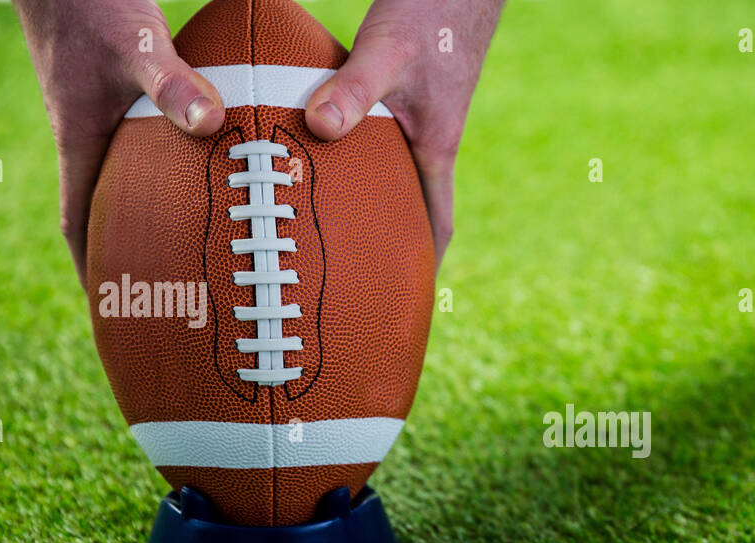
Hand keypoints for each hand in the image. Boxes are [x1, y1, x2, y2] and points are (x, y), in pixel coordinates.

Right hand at [14, 0, 225, 287]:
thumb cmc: (95, 3)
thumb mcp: (136, 46)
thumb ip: (172, 84)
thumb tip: (211, 122)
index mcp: (82, 142)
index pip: (81, 223)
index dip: (97, 271)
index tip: (117, 313)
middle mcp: (94, 136)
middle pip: (112, 213)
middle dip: (137, 258)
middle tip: (174, 300)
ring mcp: (110, 116)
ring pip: (137, 181)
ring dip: (162, 214)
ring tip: (204, 254)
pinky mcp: (128, 94)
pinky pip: (159, 146)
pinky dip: (183, 167)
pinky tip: (219, 173)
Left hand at [306, 0, 503, 265]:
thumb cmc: (434, 10)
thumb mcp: (390, 48)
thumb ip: (354, 86)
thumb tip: (319, 129)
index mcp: (434, 146)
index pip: (435, 221)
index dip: (421, 265)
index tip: (401, 301)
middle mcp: (427, 138)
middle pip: (409, 206)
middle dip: (386, 243)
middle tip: (349, 278)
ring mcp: (417, 116)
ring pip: (390, 174)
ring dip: (368, 200)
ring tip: (325, 226)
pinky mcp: (404, 93)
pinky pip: (375, 139)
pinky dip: (353, 155)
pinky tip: (319, 149)